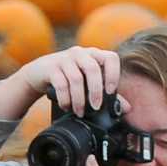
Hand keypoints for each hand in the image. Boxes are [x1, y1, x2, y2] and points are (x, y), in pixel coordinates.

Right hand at [0, 46, 120, 119]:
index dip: (113, 74)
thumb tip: (127, 108)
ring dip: (79, 99)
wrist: (39, 73)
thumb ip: (107, 94)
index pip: (111, 57)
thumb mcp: (88, 84)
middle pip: (92, 69)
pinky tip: (66, 106)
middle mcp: (81, 53)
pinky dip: (65, 98)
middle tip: (95, 108)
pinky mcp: (51, 67)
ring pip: (76, 78)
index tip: (111, 92)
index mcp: (94, 55)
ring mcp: (65, 58)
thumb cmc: (69, 78)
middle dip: (95, 91)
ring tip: (80, 112)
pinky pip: (61, 83)